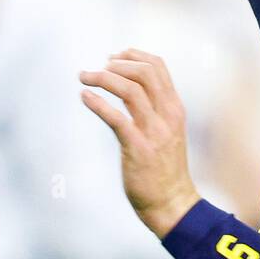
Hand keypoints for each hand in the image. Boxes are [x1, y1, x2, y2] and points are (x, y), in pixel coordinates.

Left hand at [80, 48, 199, 237]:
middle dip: (116, 64)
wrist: (172, 203)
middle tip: (97, 68)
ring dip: (103, 78)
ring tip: (85, 77)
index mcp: (174, 108)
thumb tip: (128, 88)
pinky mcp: (138, 149)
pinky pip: (116, 118)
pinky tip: (84, 97)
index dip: (133, 55)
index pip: (158, 67)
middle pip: (144, 72)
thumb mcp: (167, 131)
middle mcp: (167, 116)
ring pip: (130, 90)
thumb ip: (154, 110)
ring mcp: (154, 132)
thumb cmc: (164, 169)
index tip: (113, 58)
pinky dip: (98, 103)